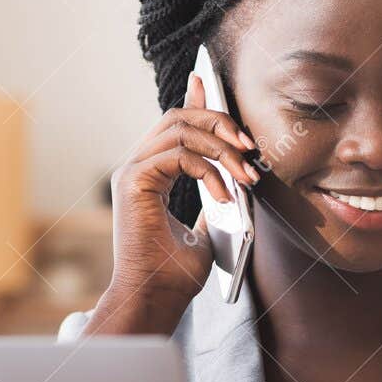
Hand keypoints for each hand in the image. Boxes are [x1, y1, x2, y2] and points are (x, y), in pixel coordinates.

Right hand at [83, 73, 260, 335]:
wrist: (156, 298)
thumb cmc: (176, 273)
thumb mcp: (208, 229)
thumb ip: (214, 199)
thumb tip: (236, 179)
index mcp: (151, 174)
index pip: (174, 124)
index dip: (194, 101)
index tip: (210, 82)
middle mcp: (137, 167)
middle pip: (178, 117)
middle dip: (219, 122)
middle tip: (249, 147)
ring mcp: (132, 172)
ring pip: (180, 130)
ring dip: (221, 148)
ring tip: (246, 175)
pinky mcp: (134, 182)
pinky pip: (178, 155)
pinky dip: (208, 171)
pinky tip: (224, 197)